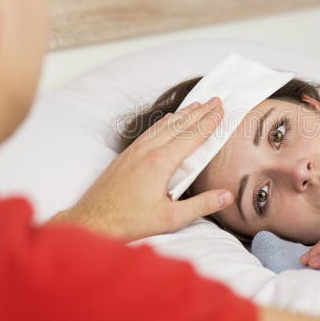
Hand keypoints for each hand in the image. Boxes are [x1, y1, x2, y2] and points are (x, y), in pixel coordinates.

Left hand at [49, 98, 233, 241]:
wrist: (92, 220)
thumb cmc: (129, 221)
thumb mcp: (171, 219)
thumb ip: (201, 205)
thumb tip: (227, 196)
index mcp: (161, 163)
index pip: (192, 136)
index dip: (209, 122)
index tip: (221, 110)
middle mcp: (148, 151)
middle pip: (180, 125)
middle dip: (200, 112)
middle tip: (215, 100)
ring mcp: (135, 151)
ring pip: (164, 125)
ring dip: (183, 113)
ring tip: (197, 104)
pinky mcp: (126, 155)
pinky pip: (150, 131)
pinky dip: (164, 122)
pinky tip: (168, 119)